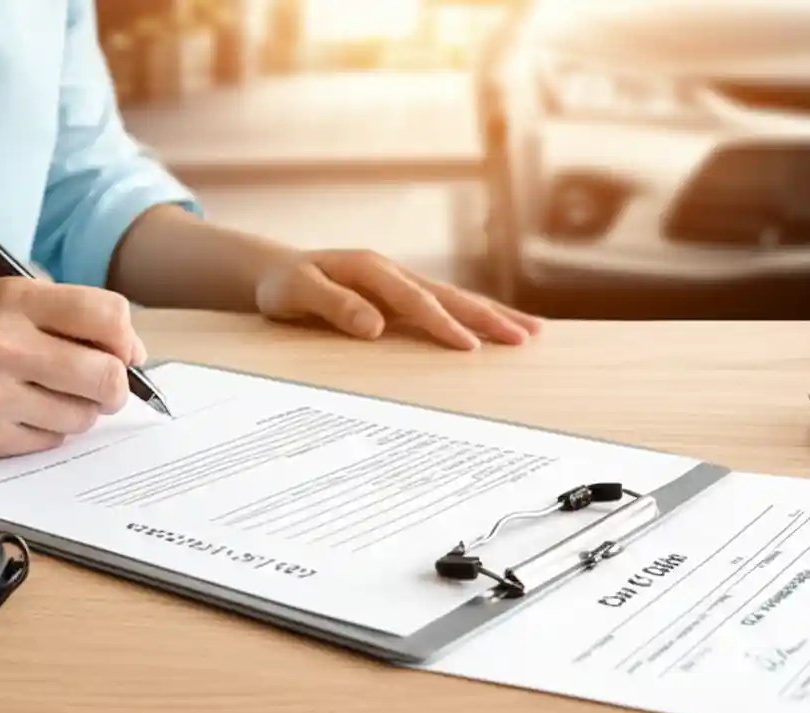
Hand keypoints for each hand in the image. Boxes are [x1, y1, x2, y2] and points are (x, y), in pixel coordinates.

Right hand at [0, 278, 145, 458]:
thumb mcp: (4, 303)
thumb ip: (69, 317)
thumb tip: (136, 355)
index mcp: (14, 298)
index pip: (108, 315)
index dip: (127, 341)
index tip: (124, 354)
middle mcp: (2, 342)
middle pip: (107, 374)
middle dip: (116, 387)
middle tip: (101, 387)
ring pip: (84, 415)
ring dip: (79, 411)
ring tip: (46, 396)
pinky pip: (52, 440)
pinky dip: (48, 431)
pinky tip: (17, 414)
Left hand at [254, 250, 541, 349]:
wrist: (277, 272)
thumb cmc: (283, 285)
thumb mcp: (294, 292)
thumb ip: (333, 305)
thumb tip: (375, 326)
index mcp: (370, 268)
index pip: (414, 300)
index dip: (442, 323)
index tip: (469, 346)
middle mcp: (392, 272)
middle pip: (448, 294)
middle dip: (488, 317)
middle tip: (524, 337)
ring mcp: (400, 283)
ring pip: (454, 298)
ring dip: (492, 314)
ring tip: (532, 332)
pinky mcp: (401, 298)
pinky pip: (444, 306)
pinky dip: (475, 315)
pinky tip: (498, 327)